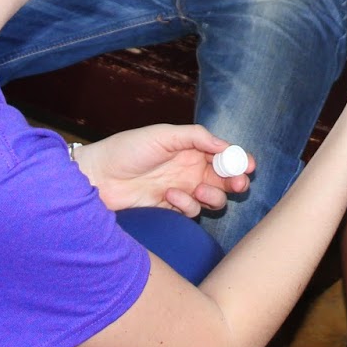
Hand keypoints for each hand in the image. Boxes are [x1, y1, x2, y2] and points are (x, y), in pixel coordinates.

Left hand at [75, 124, 252, 215]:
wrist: (97, 176)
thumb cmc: (128, 149)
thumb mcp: (164, 134)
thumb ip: (197, 137)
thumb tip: (226, 146)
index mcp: (191, 149)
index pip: (224, 155)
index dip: (239, 160)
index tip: (248, 166)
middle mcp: (190, 170)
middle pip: (224, 179)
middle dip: (235, 182)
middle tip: (239, 185)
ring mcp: (182, 190)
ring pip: (213, 198)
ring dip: (213, 196)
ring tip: (200, 191)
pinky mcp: (170, 210)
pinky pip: (191, 212)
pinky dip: (187, 205)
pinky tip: (170, 196)